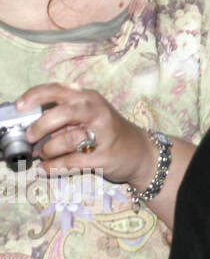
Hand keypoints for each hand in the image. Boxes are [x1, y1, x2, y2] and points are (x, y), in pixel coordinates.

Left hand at [15, 83, 154, 189]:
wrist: (139, 151)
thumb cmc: (107, 132)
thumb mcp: (87, 115)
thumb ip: (61, 114)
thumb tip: (28, 124)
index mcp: (88, 98)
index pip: (58, 90)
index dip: (35, 96)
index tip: (20, 107)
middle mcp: (97, 111)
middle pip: (65, 112)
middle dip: (42, 126)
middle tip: (30, 137)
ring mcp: (104, 134)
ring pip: (68, 139)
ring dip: (49, 150)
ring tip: (44, 154)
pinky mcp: (104, 156)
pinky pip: (71, 162)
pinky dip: (54, 166)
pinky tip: (46, 168)